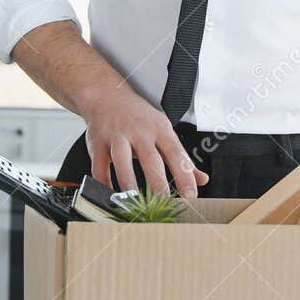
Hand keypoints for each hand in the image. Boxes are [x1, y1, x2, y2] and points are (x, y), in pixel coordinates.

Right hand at [80, 84, 207, 197]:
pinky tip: (109, 194)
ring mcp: (117, 136)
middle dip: (157, 182)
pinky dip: (103, 182)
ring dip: (128, 180)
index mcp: (160, 129)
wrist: (108, 96)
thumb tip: (202, 179)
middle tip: (164, 203)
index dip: (184, 175)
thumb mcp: (164, 131)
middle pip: (150, 158)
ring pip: (122, 159)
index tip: (190, 196)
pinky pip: (99, 165)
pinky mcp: (97, 143)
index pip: (176, 154)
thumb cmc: (139, 118)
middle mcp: (139, 132)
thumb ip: (181, 158)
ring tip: (134, 200)